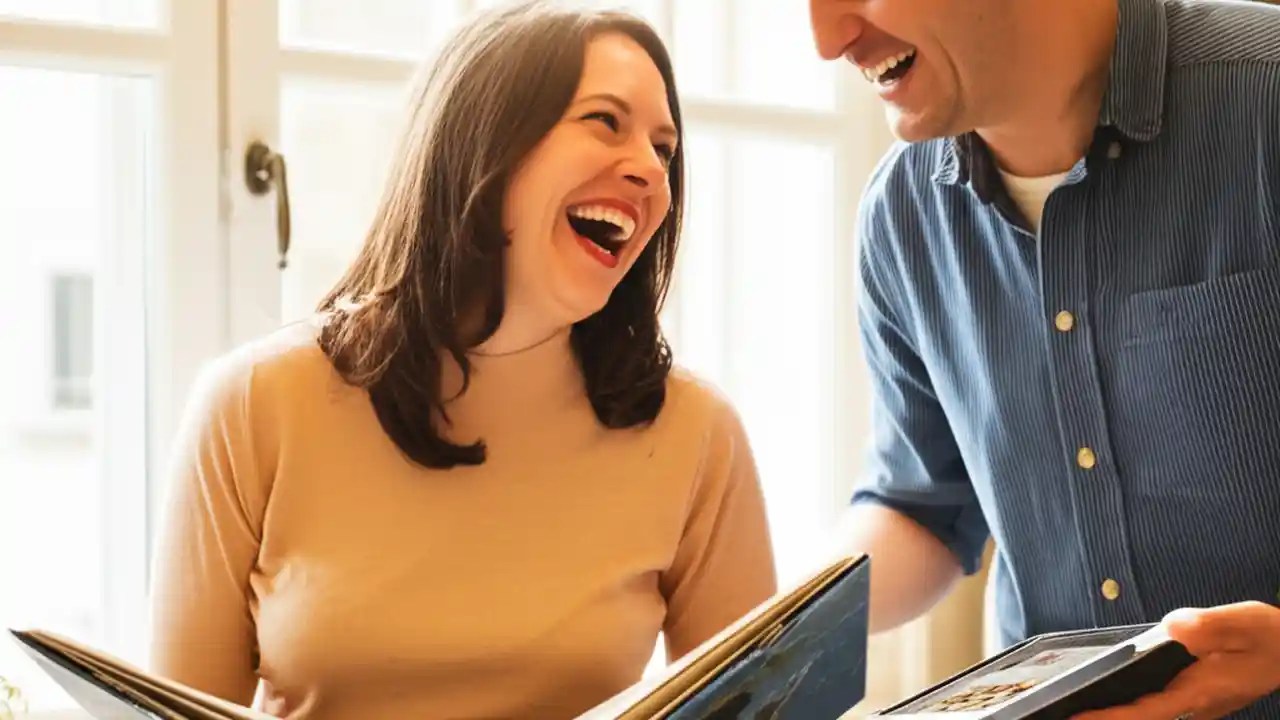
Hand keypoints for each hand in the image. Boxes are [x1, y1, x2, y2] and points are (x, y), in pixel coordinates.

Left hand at [1071, 601, 1279, 719]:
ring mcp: (1198, 705)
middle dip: (1105, 716)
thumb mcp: (1240, 623)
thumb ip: (1205, 626)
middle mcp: (1196, 705)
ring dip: (1118, 710)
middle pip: (1142, 715)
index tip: (1077, 717)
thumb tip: (1171, 629)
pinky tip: (1114, 694)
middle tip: (1062, 714)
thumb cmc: (1269, 638)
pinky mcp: (1199, 698)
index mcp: (1200, 691)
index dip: (1110, 717)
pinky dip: (1135, 702)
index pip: (1145, 710)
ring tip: (1079, 707)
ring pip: (1151, 711)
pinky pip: (1160, 703)